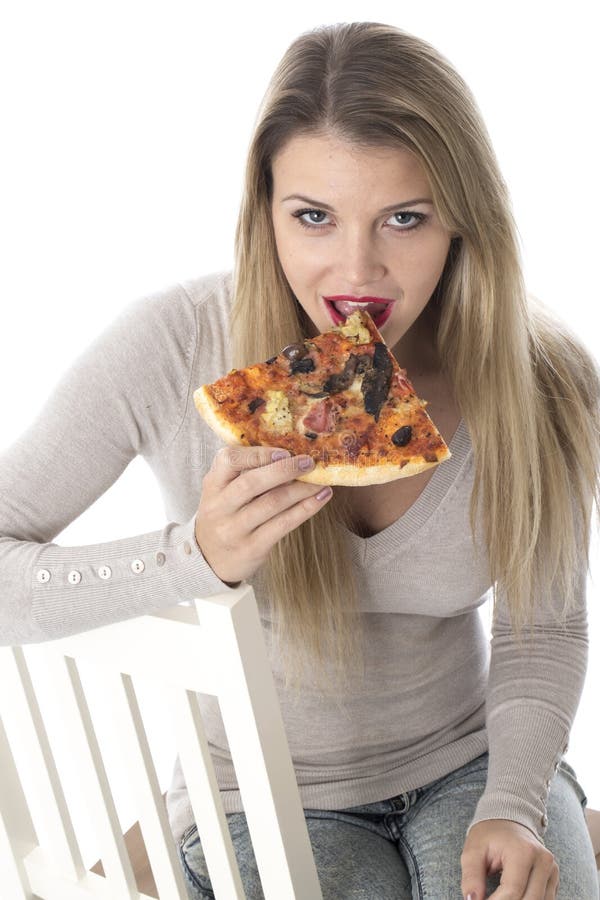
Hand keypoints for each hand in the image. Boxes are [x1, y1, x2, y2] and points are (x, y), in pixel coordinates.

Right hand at [194, 445, 331, 584]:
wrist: (209, 561)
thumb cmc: (225, 517)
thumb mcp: (223, 493)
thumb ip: (245, 474)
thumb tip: (291, 453)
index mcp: (212, 486)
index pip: (227, 460)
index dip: (257, 454)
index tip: (283, 452)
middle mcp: (219, 507)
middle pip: (252, 483)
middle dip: (284, 470)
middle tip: (309, 463)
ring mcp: (234, 530)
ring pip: (272, 504)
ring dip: (301, 490)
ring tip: (321, 481)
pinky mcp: (251, 548)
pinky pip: (283, 525)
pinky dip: (305, 509)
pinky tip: (321, 498)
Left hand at [461, 819, 558, 898]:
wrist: (508, 822)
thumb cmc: (489, 836)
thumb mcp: (472, 851)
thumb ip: (471, 877)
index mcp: (523, 851)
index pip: (512, 891)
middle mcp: (543, 860)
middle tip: (488, 899)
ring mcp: (552, 870)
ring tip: (498, 896)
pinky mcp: (554, 879)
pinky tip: (512, 896)